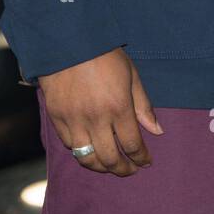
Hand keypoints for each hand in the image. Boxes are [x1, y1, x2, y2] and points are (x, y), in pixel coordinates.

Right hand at [38, 47, 163, 175]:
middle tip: (131, 170)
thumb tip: (157, 131)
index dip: (141, 158)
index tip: (146, 162)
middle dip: (124, 169)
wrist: (68, 42)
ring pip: (87, 158)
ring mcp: (74, 121)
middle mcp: (96, 119)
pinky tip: (91, 151)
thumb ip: (143, 106)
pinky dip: (82, 153)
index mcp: (118, 107)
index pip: (133, 145)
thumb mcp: (131, 75)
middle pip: (110, 159)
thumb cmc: (105, 55)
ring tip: (111, 166)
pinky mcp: (57, 119)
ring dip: (101, 167)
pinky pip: (70, 146)